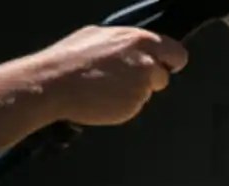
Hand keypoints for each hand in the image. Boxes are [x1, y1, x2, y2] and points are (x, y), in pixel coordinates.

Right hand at [27, 25, 189, 125]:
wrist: (53, 82)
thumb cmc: (70, 59)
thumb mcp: (99, 36)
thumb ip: (124, 44)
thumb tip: (131, 47)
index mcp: (138, 39)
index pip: (174, 52)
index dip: (168, 61)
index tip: (162, 65)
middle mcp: (146, 60)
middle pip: (164, 75)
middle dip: (154, 78)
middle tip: (130, 81)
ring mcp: (142, 84)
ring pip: (147, 92)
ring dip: (133, 92)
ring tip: (105, 87)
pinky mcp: (134, 104)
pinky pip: (134, 106)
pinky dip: (123, 105)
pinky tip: (103, 98)